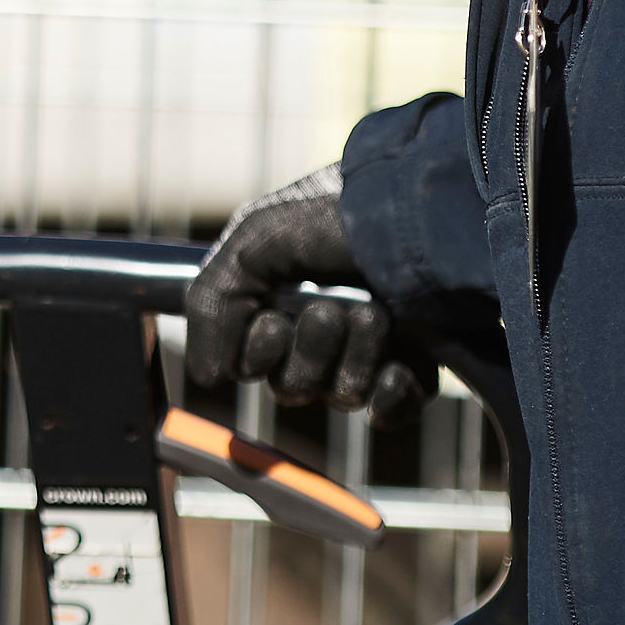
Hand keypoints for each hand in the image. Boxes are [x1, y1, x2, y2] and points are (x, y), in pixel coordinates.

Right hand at [182, 163, 423, 418]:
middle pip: (292, 386)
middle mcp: (319, 330)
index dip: (258, 352)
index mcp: (278, 302)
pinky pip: (388, 411)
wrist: (417, 213)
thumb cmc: (331, 216)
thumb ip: (210, 305)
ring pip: (340, 396)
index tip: (271, 320)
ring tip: (376, 312)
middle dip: (309, 350)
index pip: (250, 364)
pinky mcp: (412, 366)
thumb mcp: (251, 242)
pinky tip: (397, 362)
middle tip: (330, 310)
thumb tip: (208, 378)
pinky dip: (390, 393)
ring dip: (355, 356)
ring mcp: (367, 351)